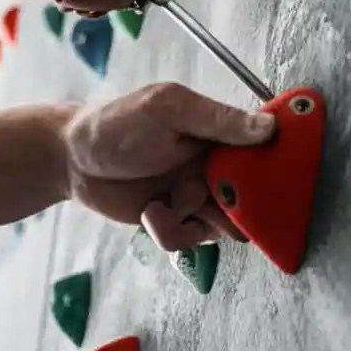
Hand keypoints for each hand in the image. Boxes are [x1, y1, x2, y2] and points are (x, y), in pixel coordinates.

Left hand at [61, 83, 275, 250]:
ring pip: (222, 224)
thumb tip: (269, 127)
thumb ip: (218, 120)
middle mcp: (214, 164)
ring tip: (165, 206)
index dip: (275, 169)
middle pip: (251, 195)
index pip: (264, 151)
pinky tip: (150, 213)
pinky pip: (191, 238)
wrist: (71, 161)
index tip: (279, 186)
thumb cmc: (116, 125)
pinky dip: (170, 231)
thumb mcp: (167, 111)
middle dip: (236, 208)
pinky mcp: (176, 219)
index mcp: (218, 131)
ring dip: (194, 220)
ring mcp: (196, 194)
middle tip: (206, 203)